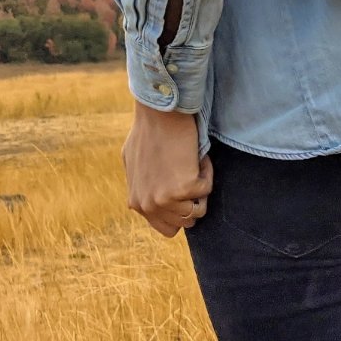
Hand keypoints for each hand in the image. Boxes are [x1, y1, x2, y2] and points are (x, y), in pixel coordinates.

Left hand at [122, 100, 212, 236]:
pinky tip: (195, 155)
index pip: (167, 228)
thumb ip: (142, 187)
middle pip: (185, 222)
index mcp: (137, 203)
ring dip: (200, 186)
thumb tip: (154, 198)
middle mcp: (148, 206)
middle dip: (192, 200)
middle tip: (187, 172)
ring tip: (189, 163)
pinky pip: (207, 188)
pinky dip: (206, 171)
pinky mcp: (184, 188)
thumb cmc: (148, 131)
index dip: (180, 211)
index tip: (183, 190)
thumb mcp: (134, 165)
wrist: (159, 113)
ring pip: (199, 210)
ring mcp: (165, 199)